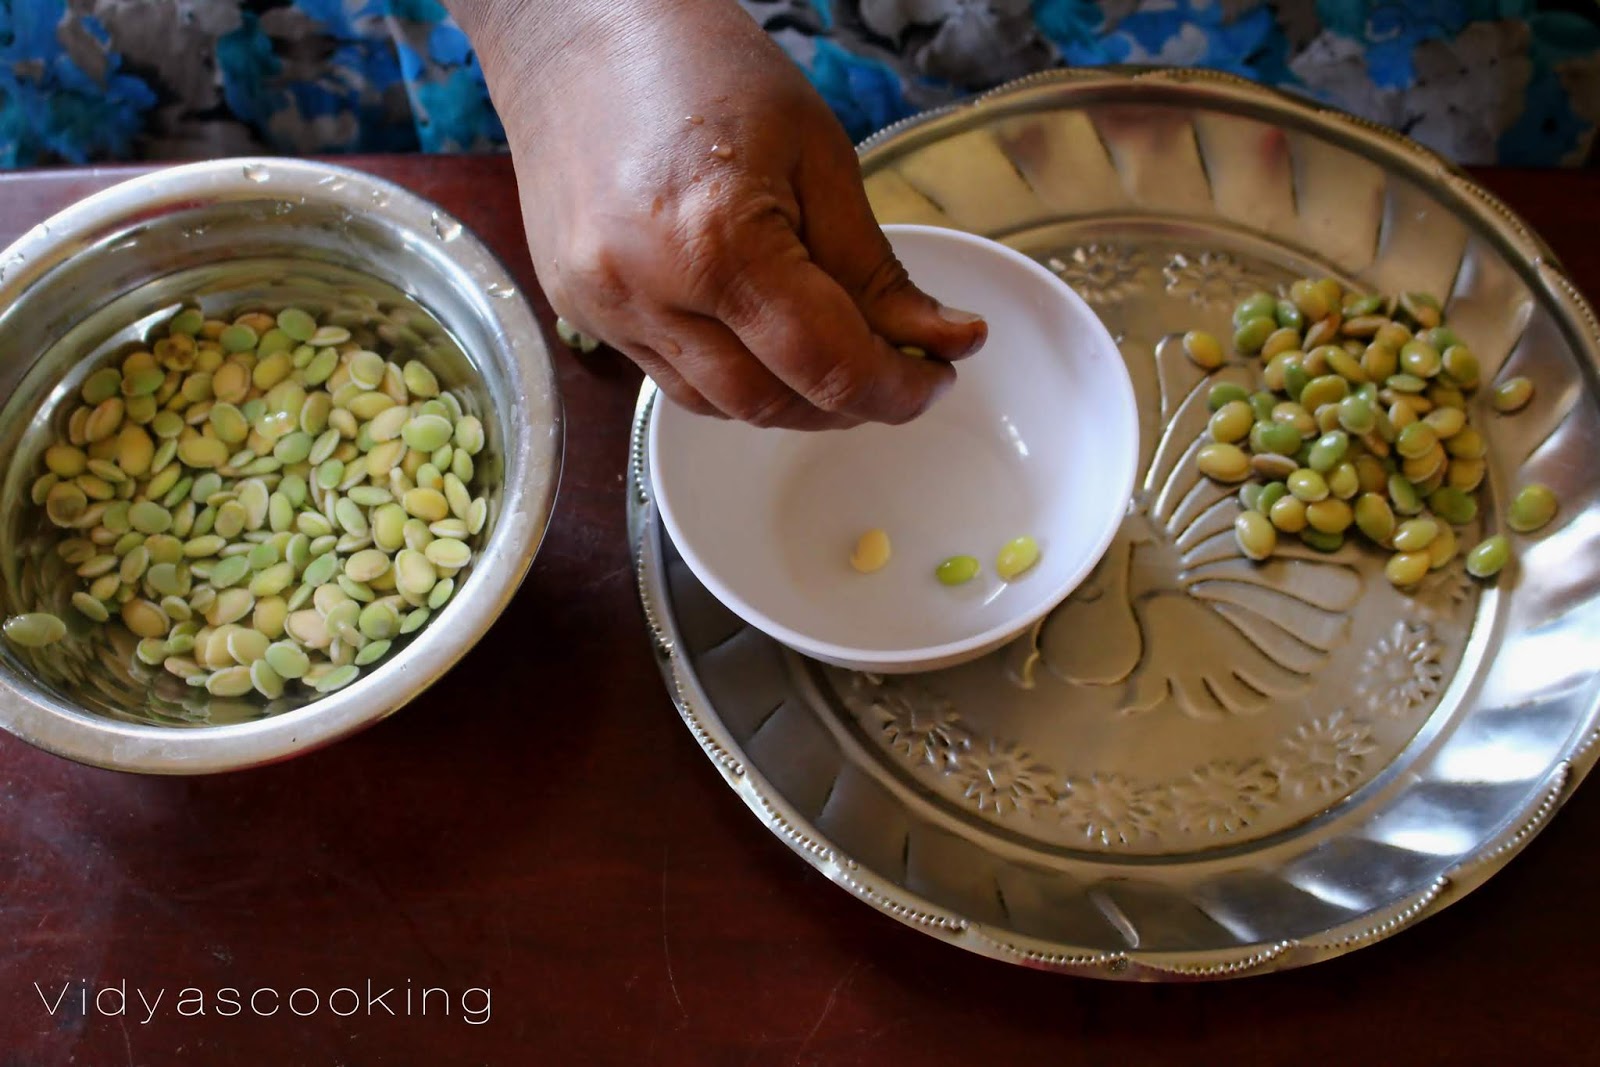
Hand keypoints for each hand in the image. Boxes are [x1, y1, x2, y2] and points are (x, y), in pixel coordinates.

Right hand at [452, 0, 987, 428]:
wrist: (575, 31)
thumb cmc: (702, 67)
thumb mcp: (817, 154)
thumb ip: (874, 268)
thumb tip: (943, 341)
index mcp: (714, 241)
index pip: (827, 364)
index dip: (897, 389)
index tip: (935, 377)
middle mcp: (644, 292)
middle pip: (772, 404)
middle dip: (849, 403)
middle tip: (898, 369)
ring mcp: (602, 310)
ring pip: (720, 406)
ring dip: (791, 400)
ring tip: (835, 356)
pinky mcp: (580, 313)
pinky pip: (672, 379)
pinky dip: (733, 380)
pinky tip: (764, 342)